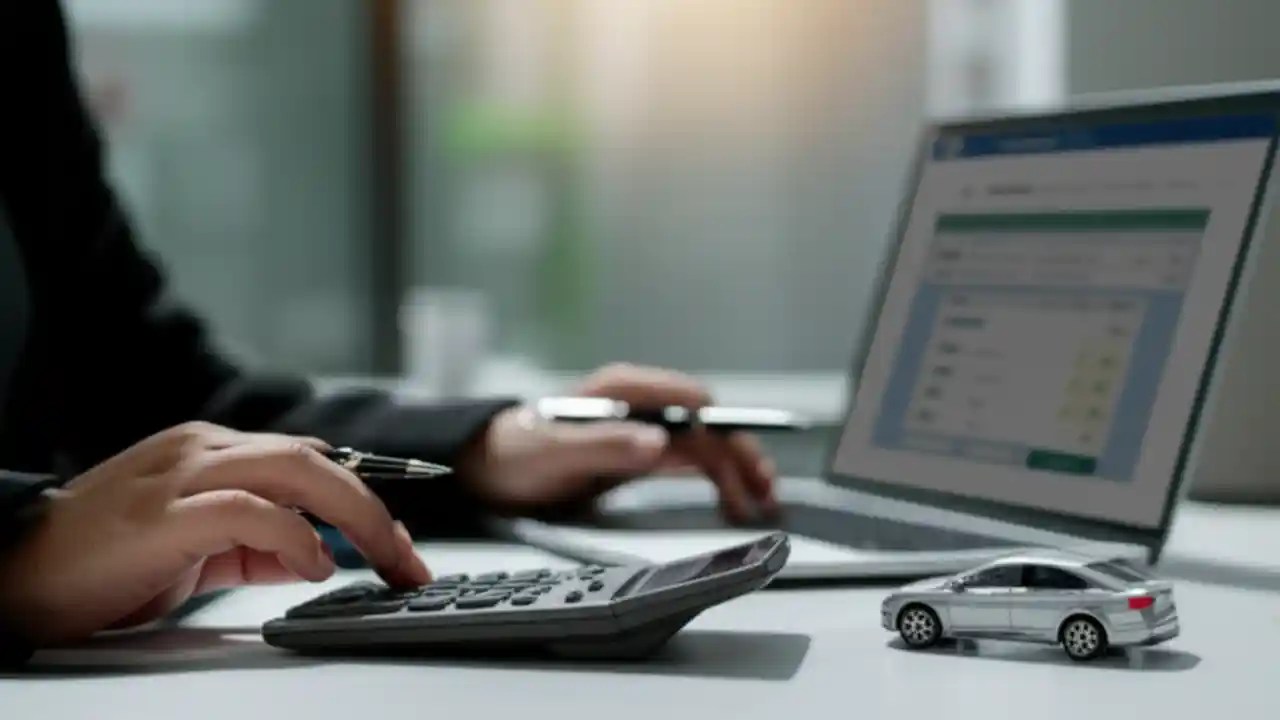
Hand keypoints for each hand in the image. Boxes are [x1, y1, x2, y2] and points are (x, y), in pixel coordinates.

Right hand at [0, 422, 429, 645]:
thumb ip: (255, 543)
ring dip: (355, 516)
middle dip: (375, 509)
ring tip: (385, 561)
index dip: (364, 500)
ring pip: (295, 469)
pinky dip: (293, 536)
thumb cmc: (104, 562)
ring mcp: (181, 474)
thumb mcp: (198, 549)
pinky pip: (248, 511)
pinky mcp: (164, 512)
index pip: (309, 462)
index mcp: (212, 451)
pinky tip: (314, 567)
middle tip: (409, 561)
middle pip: (315, 459)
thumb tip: (316, 556)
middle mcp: (202, 449)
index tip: (401, 547)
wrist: (15, 573)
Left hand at [460, 364, 777, 521]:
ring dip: (734, 469)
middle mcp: (637, 405)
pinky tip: (732, 500)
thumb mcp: (554, 452)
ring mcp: (639, 430)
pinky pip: (687, 464)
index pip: (688, 398)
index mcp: (621, 390)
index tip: (744, 455)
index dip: (722, 425)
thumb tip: (656, 443)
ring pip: (702, 446)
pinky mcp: (636, 456)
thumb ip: (604, 445)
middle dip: (739, 452)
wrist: (485, 468)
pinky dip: (713, 479)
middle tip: (765, 487)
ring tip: (760, 501)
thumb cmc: (512, 452)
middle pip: (704, 424)